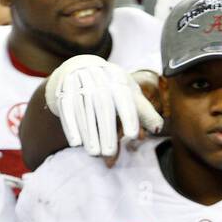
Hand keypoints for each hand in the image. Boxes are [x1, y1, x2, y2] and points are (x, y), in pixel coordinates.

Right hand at [44, 55, 163, 158]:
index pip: (124, 97)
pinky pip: (67, 109)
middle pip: (103, 105)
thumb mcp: (129, 94)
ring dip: (89, 133)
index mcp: (117, 77)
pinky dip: (71, 127)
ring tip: (95, 153)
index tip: (133, 135)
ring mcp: (78, 83)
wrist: (79, 68)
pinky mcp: (63, 91)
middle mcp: (97, 77)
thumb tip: (158, 129)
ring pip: (84, 109)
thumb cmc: (111, 88)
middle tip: (109, 152)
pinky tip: (76, 143)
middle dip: (106, 130)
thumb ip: (144, 111)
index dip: (129, 115)